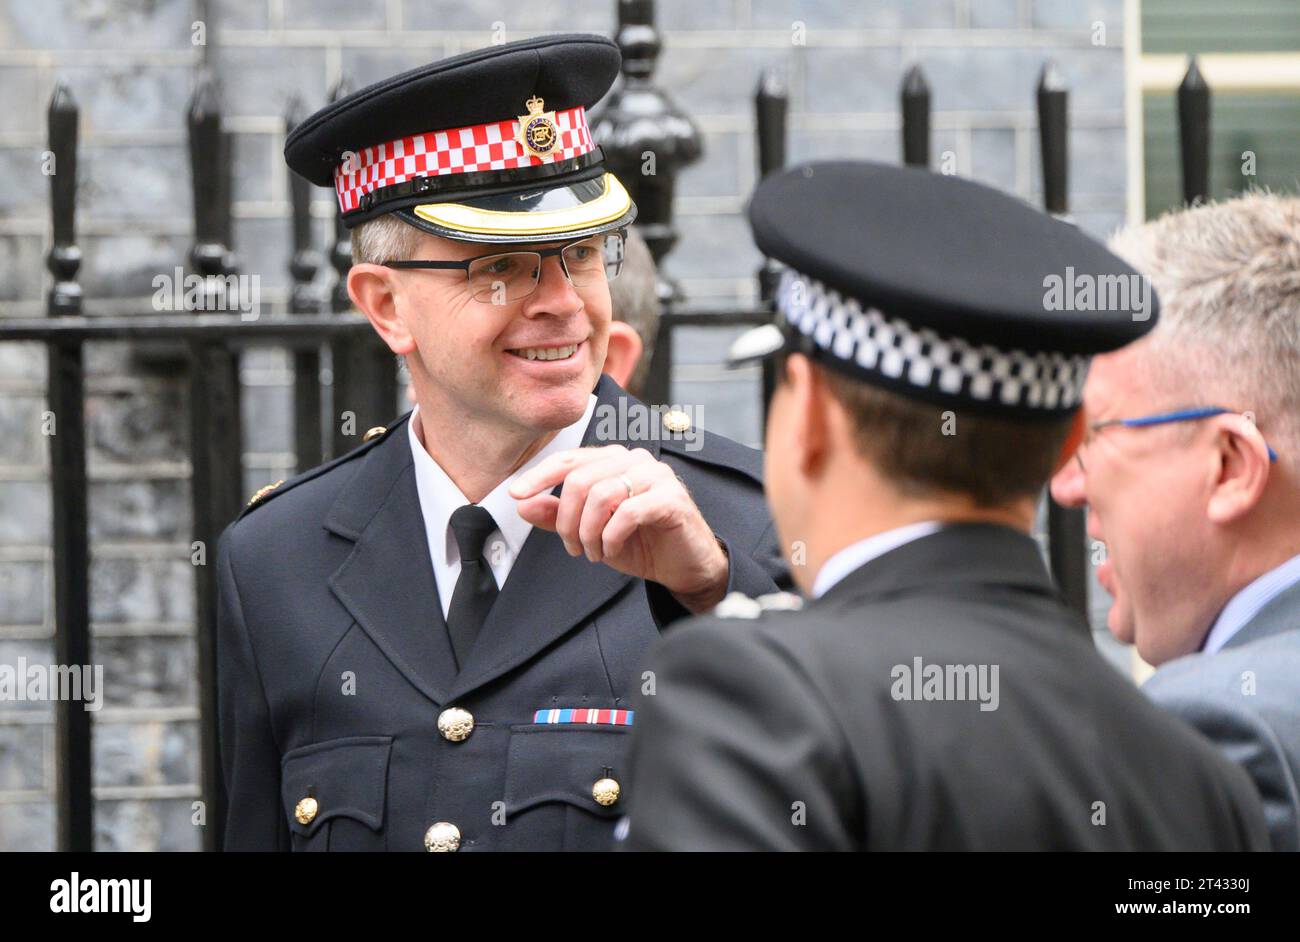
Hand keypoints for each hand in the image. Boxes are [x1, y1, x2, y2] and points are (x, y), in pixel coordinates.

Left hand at [508, 445, 729, 612]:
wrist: (684, 566)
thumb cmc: (641, 544)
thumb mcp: (591, 532)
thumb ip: (558, 517)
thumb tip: (523, 504)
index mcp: (614, 462)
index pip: (569, 460)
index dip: (539, 476)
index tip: (516, 495)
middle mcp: (634, 461)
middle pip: (580, 480)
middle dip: (567, 522)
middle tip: (574, 549)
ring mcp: (656, 476)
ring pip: (601, 495)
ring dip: (589, 533)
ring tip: (595, 553)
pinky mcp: (671, 498)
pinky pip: (627, 512)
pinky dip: (612, 537)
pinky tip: (614, 551)